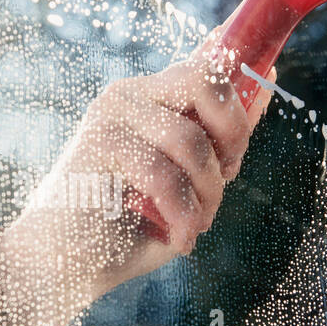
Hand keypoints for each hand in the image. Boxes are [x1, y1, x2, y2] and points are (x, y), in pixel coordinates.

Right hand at [0, 25, 276, 325]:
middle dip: (232, 134)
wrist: (60, 264)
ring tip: (196, 225)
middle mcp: (130, 94)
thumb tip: (266, 87)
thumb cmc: (124, 227)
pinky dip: (182, 213)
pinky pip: (162, 173)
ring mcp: (111, 114)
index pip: (206, 61)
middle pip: (205, 81)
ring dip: (206, 192)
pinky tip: (180, 238)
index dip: (243, 75)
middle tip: (226, 177)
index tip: (264, 93)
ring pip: (189, 140)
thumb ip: (220, 140)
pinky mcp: (98, 142)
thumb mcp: (188, 182)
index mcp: (150, 97)